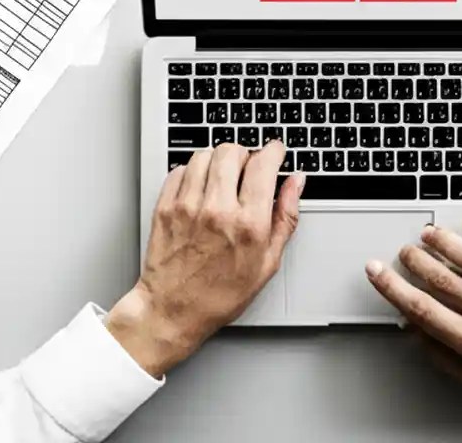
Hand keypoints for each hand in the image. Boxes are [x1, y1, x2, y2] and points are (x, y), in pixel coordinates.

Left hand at [106, 141, 303, 376]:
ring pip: (204, 155)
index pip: (263, 164)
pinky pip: (179, 170)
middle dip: (245, 154)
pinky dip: (192, 172)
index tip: (274, 151)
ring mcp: (187, 207)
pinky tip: (200, 189)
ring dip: (218, 160)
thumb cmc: (220, 294)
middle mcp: (218, 210)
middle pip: (232, 151)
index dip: (273, 151)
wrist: (173, 310)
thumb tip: (296, 183)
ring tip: (222, 178)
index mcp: (248, 223)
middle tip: (247, 168)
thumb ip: (285, 217)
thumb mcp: (267, 262)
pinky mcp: (165, 208)